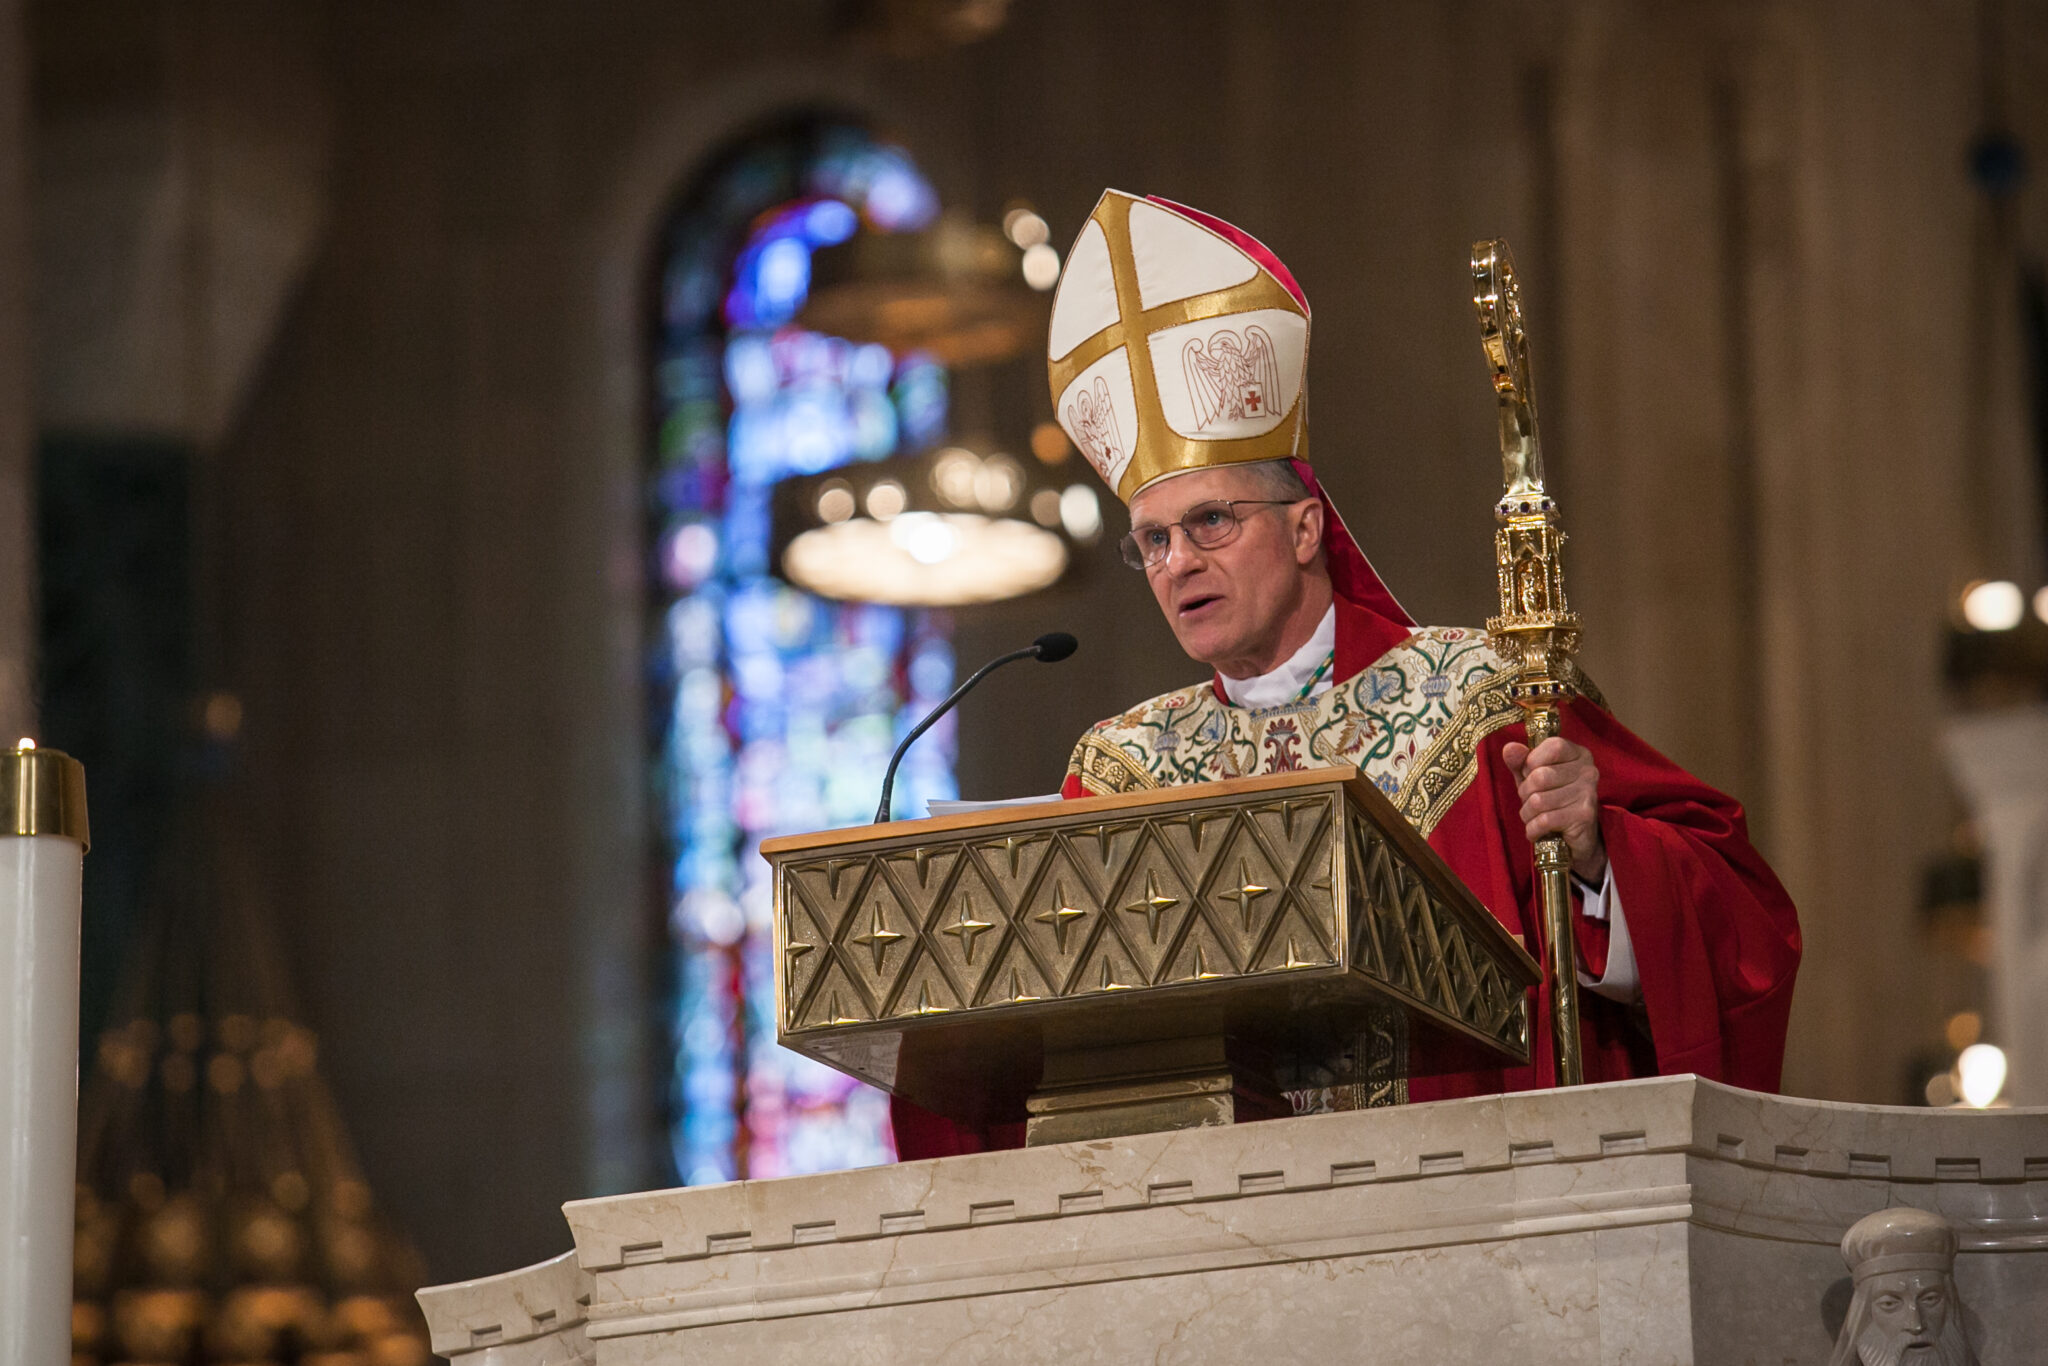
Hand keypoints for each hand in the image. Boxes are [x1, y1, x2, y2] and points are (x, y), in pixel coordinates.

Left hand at [1502, 735, 1606, 882]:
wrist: (1575, 838)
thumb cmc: (1551, 800)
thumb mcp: (1531, 777)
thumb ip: (1519, 761)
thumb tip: (1510, 748)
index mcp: (1579, 754)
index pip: (1553, 746)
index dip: (1531, 761)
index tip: (1529, 774)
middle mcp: (1588, 771)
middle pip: (1541, 776)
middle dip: (1525, 792)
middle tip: (1531, 800)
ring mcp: (1588, 794)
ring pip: (1539, 801)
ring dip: (1527, 813)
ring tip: (1534, 816)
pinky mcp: (1584, 817)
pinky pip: (1544, 820)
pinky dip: (1532, 829)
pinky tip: (1536, 830)